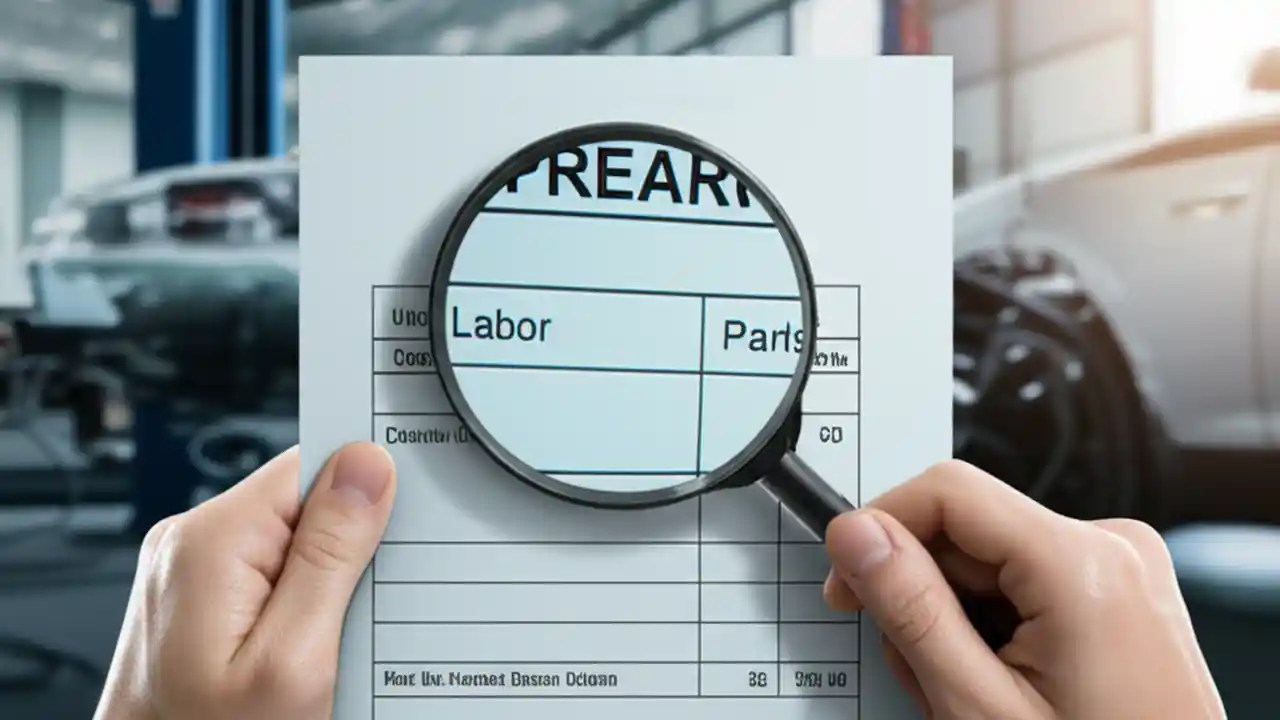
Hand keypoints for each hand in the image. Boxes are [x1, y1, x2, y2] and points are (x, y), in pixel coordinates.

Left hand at [94, 443, 396, 719]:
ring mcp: (189, 573)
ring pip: (293, 544)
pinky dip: (300, 609)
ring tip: (321, 652)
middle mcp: (191, 544)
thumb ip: (333, 556)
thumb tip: (367, 466)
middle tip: (352, 623)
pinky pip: (270, 576)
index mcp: (211, 540)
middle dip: (347, 556)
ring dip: (326, 590)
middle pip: (305, 506)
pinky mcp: (198, 601)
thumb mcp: (295, 657)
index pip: (314, 466)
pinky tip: (302, 656)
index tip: (394, 541)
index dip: (366, 499)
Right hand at [824, 460, 1223, 719]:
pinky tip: (1005, 687)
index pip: (948, 491)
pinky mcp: (1119, 594)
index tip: (846, 581)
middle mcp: (1114, 548)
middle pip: (967, 532)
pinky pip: (1026, 582)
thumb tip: (857, 534)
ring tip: (973, 698)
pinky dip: (995, 629)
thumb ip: (911, 610)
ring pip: (990, 563)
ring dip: (957, 623)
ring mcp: (1122, 570)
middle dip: (925, 599)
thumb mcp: (979, 707)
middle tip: (927, 679)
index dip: (880, 528)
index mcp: (1084, 563)